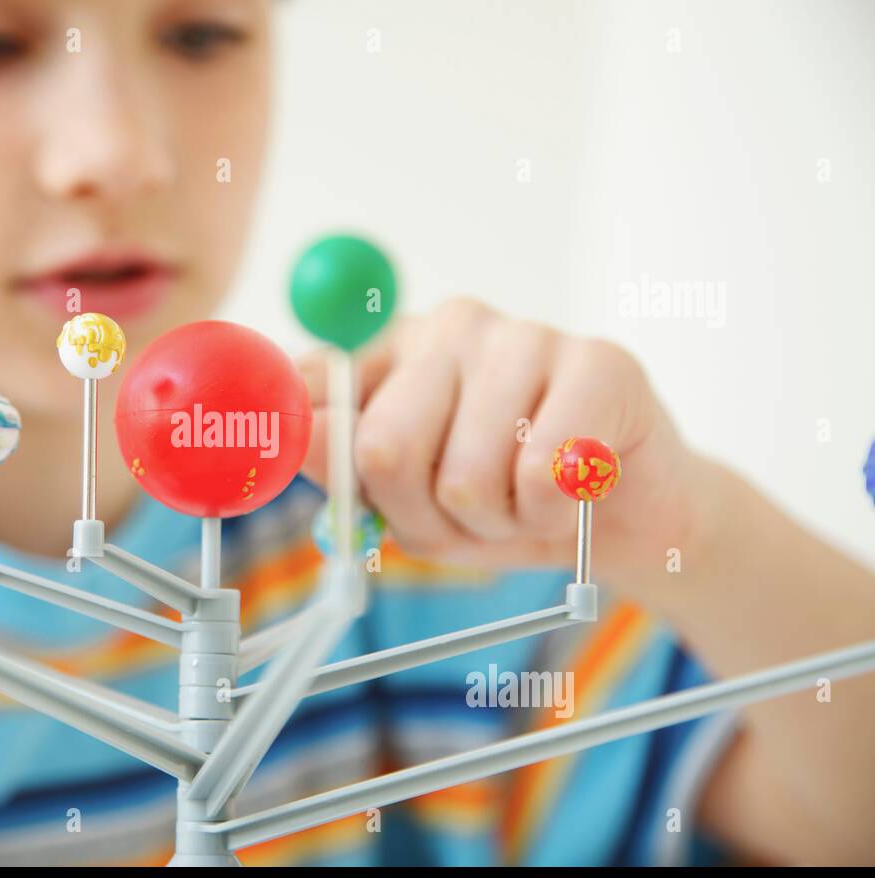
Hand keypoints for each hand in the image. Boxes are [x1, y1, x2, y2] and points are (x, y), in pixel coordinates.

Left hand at [299, 297, 719, 585]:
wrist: (621, 519)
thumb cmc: (501, 504)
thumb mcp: (403, 502)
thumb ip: (339, 465)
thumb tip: (283, 432)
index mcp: (387, 351)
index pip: (313, 388)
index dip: (311, 453)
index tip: (326, 489)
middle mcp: (446, 326)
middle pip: (382, 447)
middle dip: (420, 516)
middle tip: (462, 517)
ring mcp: (524, 334)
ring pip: (465, 477)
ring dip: (494, 525)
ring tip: (523, 503)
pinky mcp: (600, 363)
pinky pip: (540, 478)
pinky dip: (550, 517)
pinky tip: (573, 493)